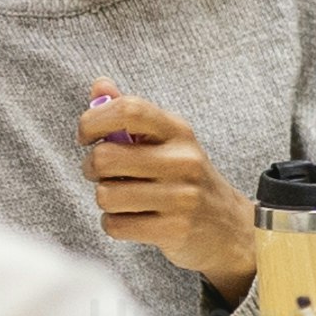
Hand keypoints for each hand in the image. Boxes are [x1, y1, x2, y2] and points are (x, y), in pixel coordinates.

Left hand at [82, 80, 261, 295]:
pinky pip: (116, 226)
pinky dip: (115, 224)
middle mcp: (183, 160)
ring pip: (106, 195)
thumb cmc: (186, 179)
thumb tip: (99, 85)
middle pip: (105, 157)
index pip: (129, 110)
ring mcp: (182, 197)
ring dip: (105, 200)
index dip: (93, 121)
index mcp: (178, 131)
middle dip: (92, 169)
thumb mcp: (167, 141)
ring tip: (124, 198)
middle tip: (104, 174)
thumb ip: (131, 114)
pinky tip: (134, 219)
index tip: (87, 136)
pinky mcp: (175, 230)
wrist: (229, 226)